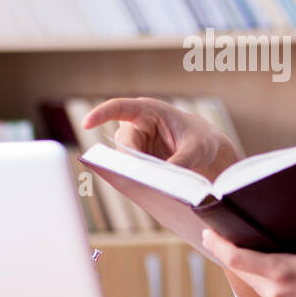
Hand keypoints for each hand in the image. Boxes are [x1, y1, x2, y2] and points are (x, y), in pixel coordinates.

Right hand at [82, 96, 240, 183]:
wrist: (209, 152)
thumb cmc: (202, 141)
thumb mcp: (195, 151)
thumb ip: (178, 162)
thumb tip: (160, 178)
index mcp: (150, 110)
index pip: (118, 107)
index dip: (100, 114)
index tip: (86, 124)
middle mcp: (138, 125)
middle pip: (123, 143)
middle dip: (131, 160)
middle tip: (141, 177)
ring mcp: (136, 144)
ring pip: (125, 160)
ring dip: (136, 172)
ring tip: (153, 185)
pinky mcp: (138, 161)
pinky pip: (131, 171)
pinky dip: (139, 180)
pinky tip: (152, 189)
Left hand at [202, 202, 295, 296]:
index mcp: (284, 275)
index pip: (239, 259)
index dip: (219, 245)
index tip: (207, 232)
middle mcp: (277, 294)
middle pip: (240, 271)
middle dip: (227, 252)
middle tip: (215, 233)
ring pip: (252, 282)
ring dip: (242, 265)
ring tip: (235, 245)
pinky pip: (264, 290)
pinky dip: (257, 275)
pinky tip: (262, 264)